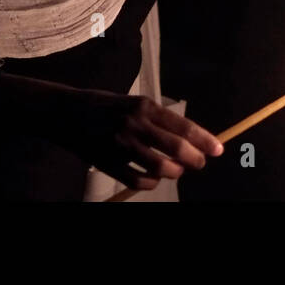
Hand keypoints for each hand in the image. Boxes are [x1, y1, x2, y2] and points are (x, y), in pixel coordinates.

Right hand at [48, 89, 224, 189]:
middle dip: (195, 159)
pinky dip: (152, 182)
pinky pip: (139, 180)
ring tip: (177, 170)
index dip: (204, 140)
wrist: (66, 113)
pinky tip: (154, 178)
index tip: (218, 149)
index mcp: (143, 106)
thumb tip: (187, 138)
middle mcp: (135, 124)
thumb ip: (157, 118)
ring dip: (175, 172)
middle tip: (199, 162)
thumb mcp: (132, 101)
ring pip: (161, 168)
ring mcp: (121, 145)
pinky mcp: (109, 162)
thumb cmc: (104, 105)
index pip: (183, 126)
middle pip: (176, 149)